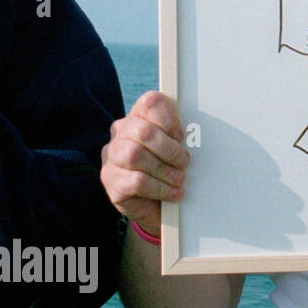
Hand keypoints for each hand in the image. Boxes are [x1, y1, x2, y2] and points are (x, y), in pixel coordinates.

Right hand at [100, 91, 188, 236]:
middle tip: (184, 162)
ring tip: (179, 179)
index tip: (182, 137)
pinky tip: (172, 193)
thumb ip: (181, 136)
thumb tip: (197, 135)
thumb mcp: (177, 148)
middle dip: (170, 149)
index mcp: (139, 117)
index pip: (150, 103)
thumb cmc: (170, 168)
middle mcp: (120, 133)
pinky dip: (160, 188)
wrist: (157, 204)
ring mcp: (112, 157)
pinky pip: (135, 181)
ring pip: (134, 155)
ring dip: (164, 169)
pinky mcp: (111, 181)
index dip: (170, 120)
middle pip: (143, 131)